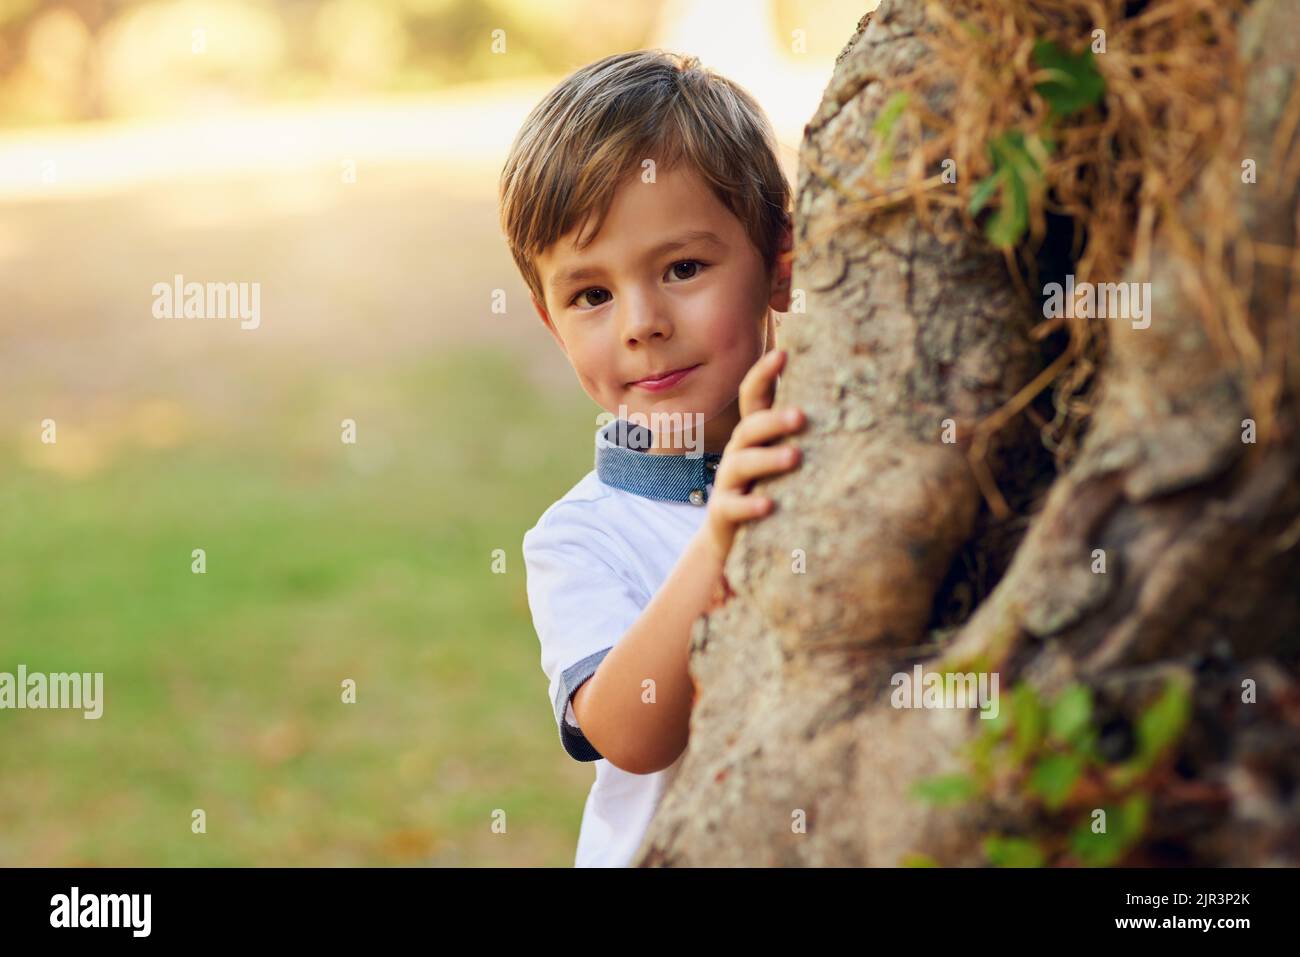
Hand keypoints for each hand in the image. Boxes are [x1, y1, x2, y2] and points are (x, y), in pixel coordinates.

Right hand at [702, 348, 805, 565]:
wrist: (732, 540)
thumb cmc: (772, 490)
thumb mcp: (785, 460)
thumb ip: (807, 436)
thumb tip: (864, 407)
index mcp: (755, 436)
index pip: (753, 397)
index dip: (763, 374)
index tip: (784, 353)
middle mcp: (739, 453)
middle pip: (750, 428)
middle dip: (774, 420)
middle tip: (802, 417)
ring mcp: (728, 482)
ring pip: (741, 463)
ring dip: (768, 458)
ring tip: (795, 457)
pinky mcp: (723, 513)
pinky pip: (733, 506)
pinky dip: (750, 505)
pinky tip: (769, 505)